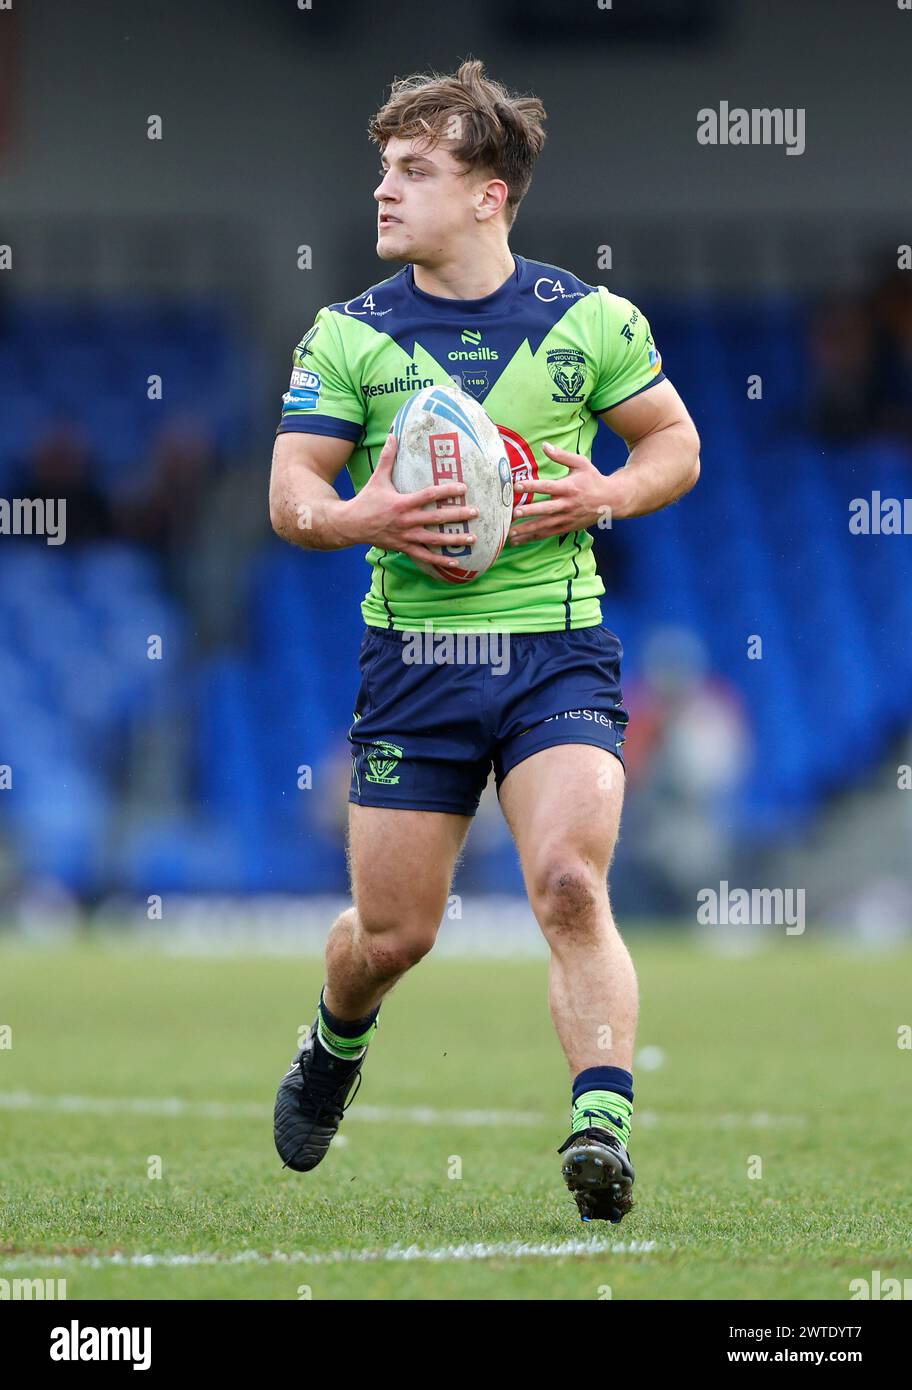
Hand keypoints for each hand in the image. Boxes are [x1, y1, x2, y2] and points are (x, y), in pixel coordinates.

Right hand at [339, 432, 479, 568]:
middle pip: (436, 519)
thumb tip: (393, 435)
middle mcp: (406, 521)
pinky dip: (439, 561)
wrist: (351, 525)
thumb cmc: (366, 500)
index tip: (463, 487)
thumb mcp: (377, 478)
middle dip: (457, 516)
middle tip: (475, 512)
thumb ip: (387, 458)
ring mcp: (406, 537)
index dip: (446, 491)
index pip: (428, 496)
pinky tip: (455, 563)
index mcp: (401, 503)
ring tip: (473, 539)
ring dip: (454, 541)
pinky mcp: (404, 548)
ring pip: (433, 541)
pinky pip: (424, 556)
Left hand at [510, 441, 611, 543]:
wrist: (611, 500)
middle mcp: (567, 504)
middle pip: (546, 509)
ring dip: (527, 530)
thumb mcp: (580, 463)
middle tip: (514, 513)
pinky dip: (533, 538)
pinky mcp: (566, 527)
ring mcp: (566, 518)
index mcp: (568, 487)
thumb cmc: (593, 479)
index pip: (547, 486)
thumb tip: (544, 445)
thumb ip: (561, 456)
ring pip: (544, 526)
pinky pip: (547, 534)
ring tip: (511, 533)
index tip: (517, 485)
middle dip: (530, 512)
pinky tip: (519, 540)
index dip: (532, 486)